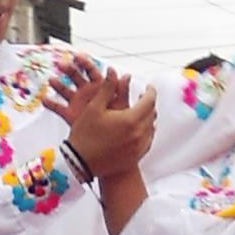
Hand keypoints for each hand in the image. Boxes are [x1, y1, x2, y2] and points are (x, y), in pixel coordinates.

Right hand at [45, 60, 156, 178]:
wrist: (81, 164)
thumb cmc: (85, 135)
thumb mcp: (94, 108)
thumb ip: (107, 88)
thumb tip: (112, 71)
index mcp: (131, 120)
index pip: (149, 101)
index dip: (150, 91)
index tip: (148, 86)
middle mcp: (139, 134)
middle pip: (152, 114)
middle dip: (149, 103)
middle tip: (144, 96)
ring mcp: (139, 147)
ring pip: (151, 127)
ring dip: (148, 117)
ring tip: (140, 111)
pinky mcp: (136, 156)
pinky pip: (147, 140)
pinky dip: (145, 131)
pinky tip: (137, 127)